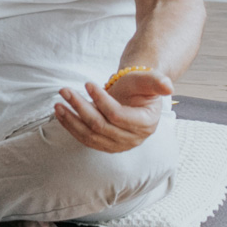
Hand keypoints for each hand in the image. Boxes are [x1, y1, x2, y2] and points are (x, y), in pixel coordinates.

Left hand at [53, 71, 171, 152]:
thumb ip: (157, 81)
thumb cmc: (138, 87)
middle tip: (64, 90)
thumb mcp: (147, 80)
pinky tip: (60, 113)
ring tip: (57, 103)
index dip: (101, 100)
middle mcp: (133, 138)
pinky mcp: (105, 145)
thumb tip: (168, 87)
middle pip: (101, 126)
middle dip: (80, 107)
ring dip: (71, 120)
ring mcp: (119, 145)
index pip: (117, 115)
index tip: (87, 83)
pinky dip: (71, 127)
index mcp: (146, 123)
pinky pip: (85, 139)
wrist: (132, 96)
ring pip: (90, 135)